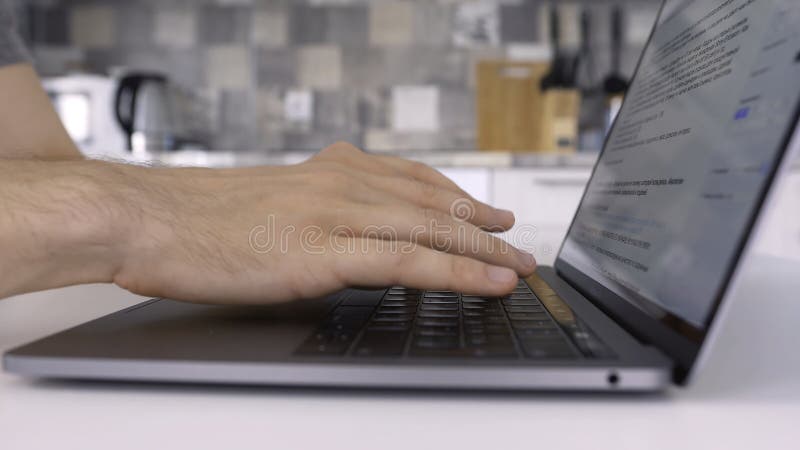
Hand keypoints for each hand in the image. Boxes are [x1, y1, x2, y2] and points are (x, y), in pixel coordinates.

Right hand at [112, 143, 535, 303]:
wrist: (149, 218)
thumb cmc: (202, 217)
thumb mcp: (273, 203)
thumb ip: (318, 212)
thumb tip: (348, 238)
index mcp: (330, 171)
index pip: (413, 180)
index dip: (457, 198)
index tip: (484, 213)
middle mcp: (342, 184)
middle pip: (433, 203)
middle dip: (482, 226)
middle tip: (516, 242)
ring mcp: (336, 216)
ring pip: (431, 229)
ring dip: (484, 250)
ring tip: (519, 266)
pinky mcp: (323, 252)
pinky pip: (408, 262)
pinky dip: (457, 272)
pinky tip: (487, 282)